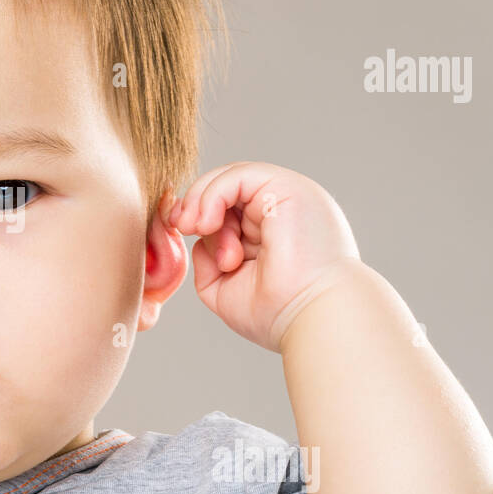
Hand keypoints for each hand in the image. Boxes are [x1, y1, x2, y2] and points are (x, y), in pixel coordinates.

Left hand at [162, 162, 361, 351]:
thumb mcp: (224, 286)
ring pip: (230, 179)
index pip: (228, 207)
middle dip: (196, 206)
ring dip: (203, 202)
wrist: (312, 318)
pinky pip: (239, 176)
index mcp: (273, 231)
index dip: (198, 212)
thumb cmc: (277, 312)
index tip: (180, 231)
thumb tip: (198, 231)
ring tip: (197, 228)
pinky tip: (207, 222)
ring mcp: (288, 196)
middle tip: (184, 227)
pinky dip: (213, 195)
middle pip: (226, 190)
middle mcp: (283, 210)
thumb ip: (206, 256)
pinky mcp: (289, 187)